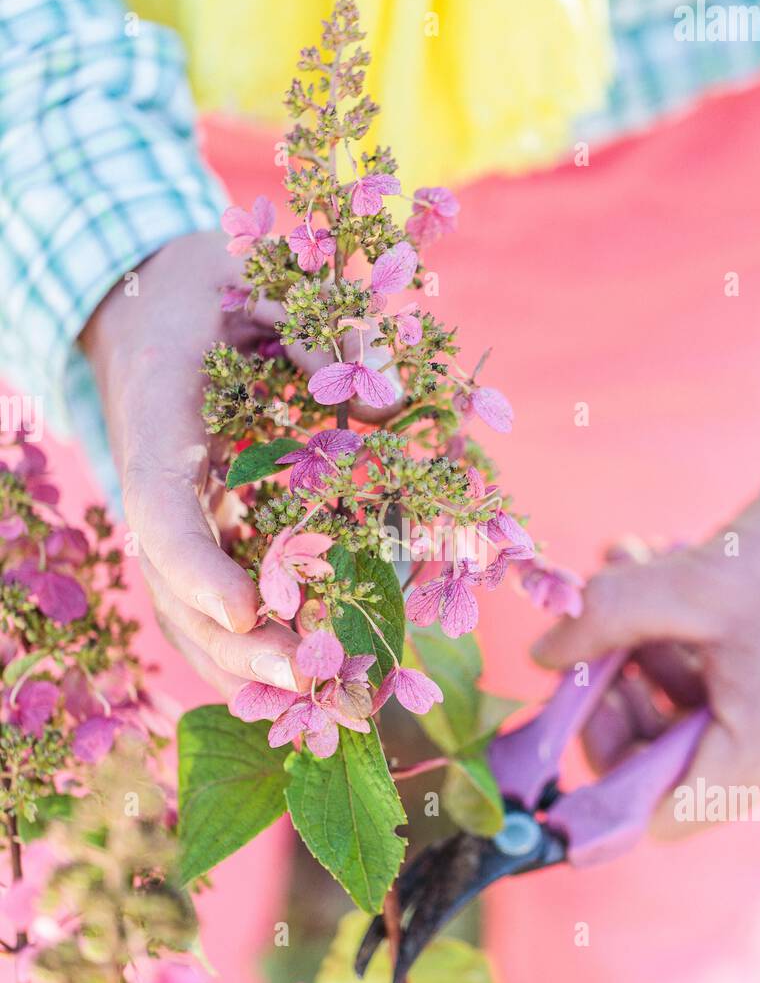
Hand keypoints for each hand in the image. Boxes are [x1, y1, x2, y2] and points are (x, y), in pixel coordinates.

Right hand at [81, 230, 399, 694]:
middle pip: (172, 588)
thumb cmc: (208, 284)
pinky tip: (299, 684)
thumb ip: (321, 332)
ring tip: (321, 704)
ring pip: (185, 612)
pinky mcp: (194, 532)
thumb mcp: (261, 279)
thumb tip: (390, 404)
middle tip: (313, 684)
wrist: (147, 301)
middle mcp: (153, 483)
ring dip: (244, 667)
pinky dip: (244, 651)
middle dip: (236, 647)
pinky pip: (206, 604)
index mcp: (157, 421)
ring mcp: (168, 517)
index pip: (161, 510)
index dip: (199, 568)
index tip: (251, 613)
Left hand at [532, 492, 759, 835]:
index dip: (604, 760)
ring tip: (641, 579)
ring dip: (662, 659)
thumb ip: (602, 621)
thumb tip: (546, 653)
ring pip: (710, 729)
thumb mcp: (689, 584)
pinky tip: (684, 589)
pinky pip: (753, 711)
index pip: (656, 815)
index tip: (580, 696)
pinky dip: (710, 661)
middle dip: (628, 688)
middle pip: (676, 764)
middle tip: (603, 633)